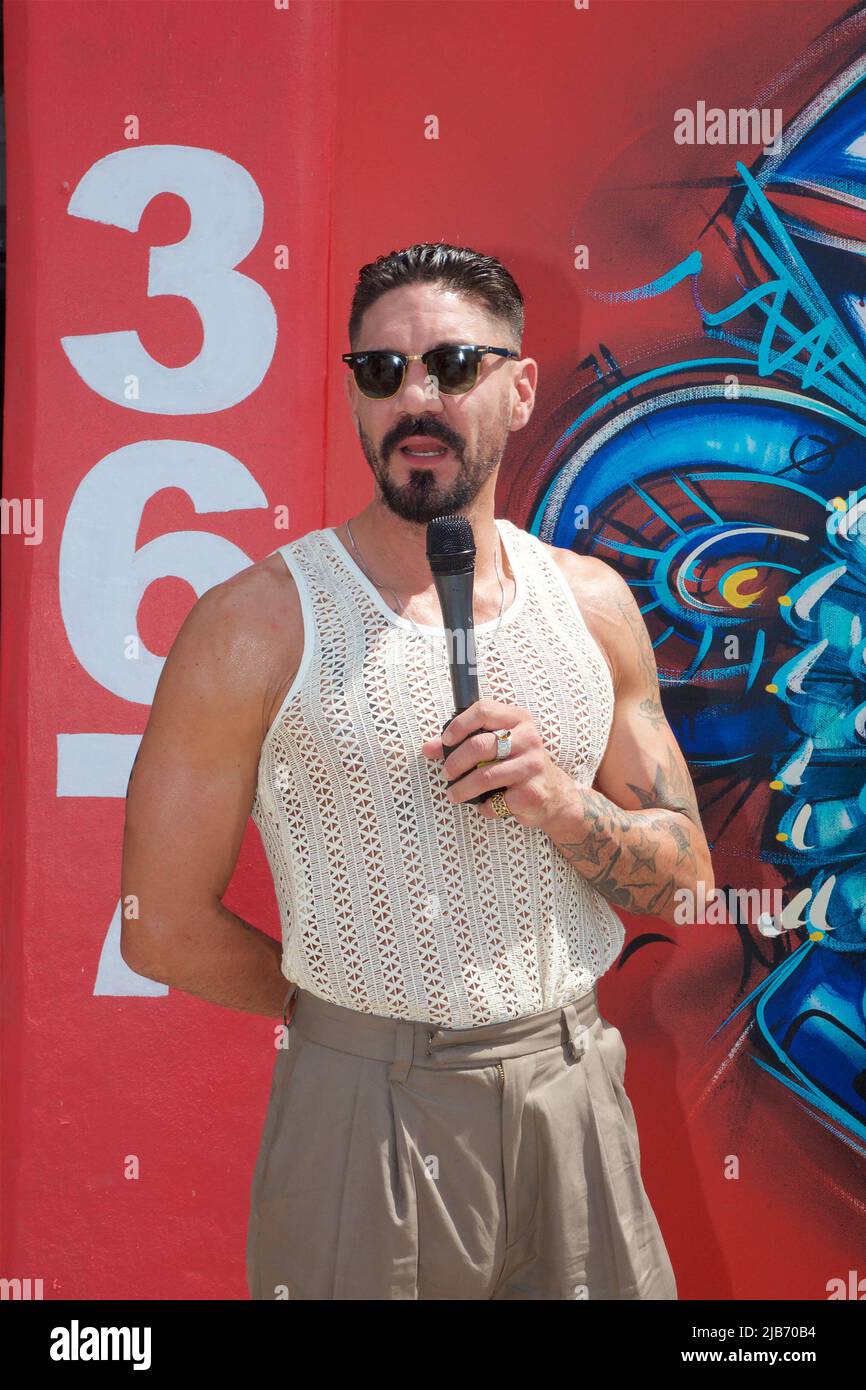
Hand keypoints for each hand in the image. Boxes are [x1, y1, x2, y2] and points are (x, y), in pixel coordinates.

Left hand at [420, 697, 575, 827]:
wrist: (554, 794)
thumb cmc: (518, 764)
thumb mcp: (498, 746)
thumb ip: (463, 743)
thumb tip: (427, 748)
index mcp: (518, 720)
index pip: (484, 710)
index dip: (460, 724)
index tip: (446, 741)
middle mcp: (528, 739)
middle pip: (480, 746)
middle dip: (455, 762)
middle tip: (446, 773)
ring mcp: (532, 766)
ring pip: (485, 776)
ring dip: (462, 789)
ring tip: (453, 795)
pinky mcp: (532, 792)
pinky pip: (496, 801)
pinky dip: (484, 806)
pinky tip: (484, 805)